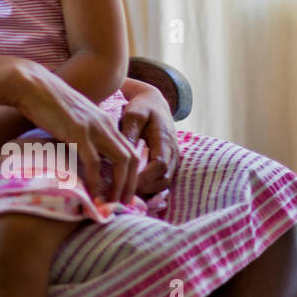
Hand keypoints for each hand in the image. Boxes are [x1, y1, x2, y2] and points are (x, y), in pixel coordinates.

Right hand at [5, 60, 139, 203]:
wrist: (31, 84)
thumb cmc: (46, 102)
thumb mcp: (72, 119)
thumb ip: (82, 134)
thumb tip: (80, 154)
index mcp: (105, 121)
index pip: (129, 151)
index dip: (130, 174)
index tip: (122, 192)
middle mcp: (105, 124)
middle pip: (132, 158)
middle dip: (131, 184)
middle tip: (122, 204)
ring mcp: (93, 127)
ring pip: (121, 161)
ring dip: (119, 186)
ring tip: (111, 204)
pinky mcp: (78, 131)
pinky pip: (94, 161)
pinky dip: (96, 180)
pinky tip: (93, 193)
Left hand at [118, 80, 178, 196]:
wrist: (155, 104)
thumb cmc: (142, 108)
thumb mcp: (132, 116)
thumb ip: (129, 134)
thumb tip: (123, 156)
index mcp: (164, 139)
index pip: (160, 165)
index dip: (144, 177)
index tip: (126, 181)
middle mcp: (173, 152)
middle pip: (165, 178)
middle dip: (146, 188)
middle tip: (123, 191)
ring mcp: (173, 158)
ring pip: (165, 182)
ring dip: (149, 191)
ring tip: (127, 193)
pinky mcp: (169, 162)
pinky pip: (163, 180)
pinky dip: (151, 188)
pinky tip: (134, 190)